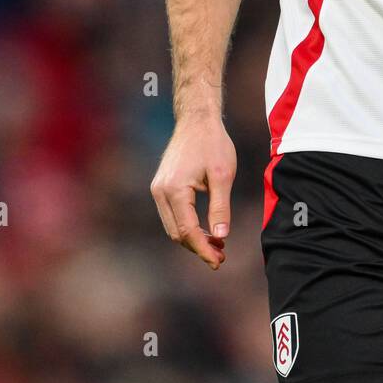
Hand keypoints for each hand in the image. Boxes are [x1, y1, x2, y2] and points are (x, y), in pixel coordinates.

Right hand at [150, 112, 236, 268]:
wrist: (197, 120)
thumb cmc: (213, 143)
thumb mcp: (223, 174)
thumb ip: (221, 207)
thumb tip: (221, 236)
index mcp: (175, 190)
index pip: (188, 231)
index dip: (203, 249)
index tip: (218, 262)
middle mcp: (160, 192)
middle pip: (177, 233)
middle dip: (198, 248)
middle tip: (220, 258)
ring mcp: (158, 189)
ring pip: (173, 226)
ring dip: (193, 239)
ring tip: (217, 246)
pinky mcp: (161, 187)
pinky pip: (172, 215)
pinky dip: (187, 226)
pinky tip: (206, 230)